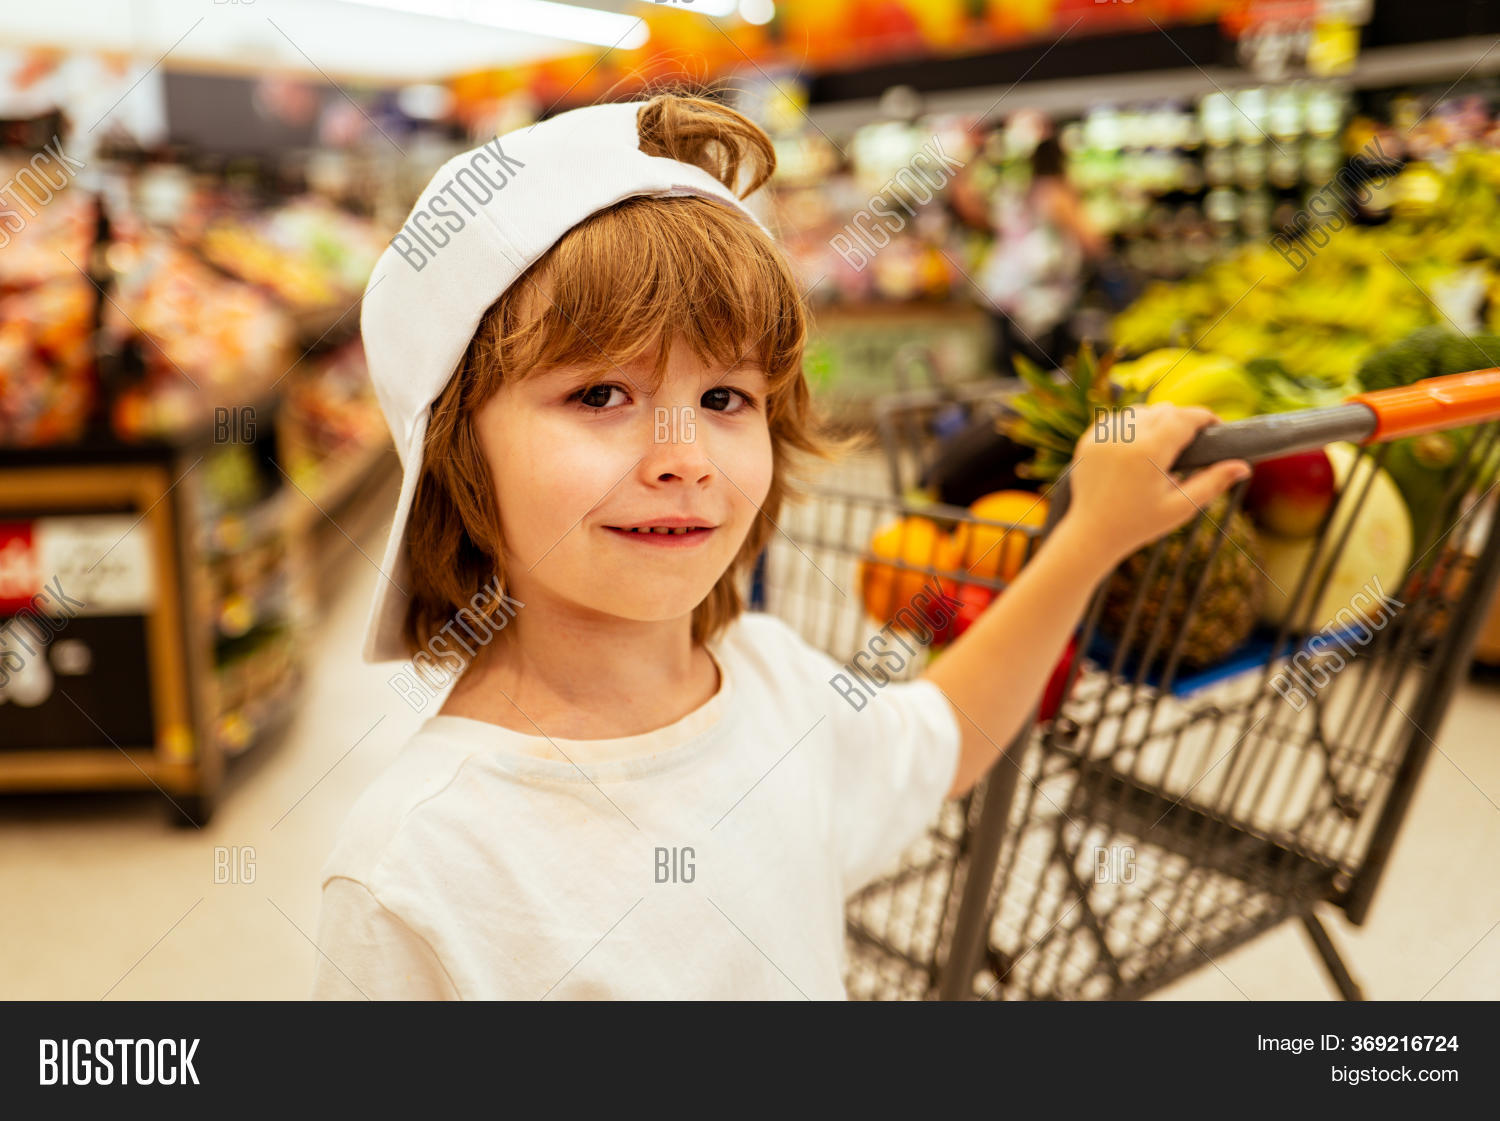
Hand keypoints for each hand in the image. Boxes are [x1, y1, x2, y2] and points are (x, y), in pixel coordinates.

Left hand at [1061, 403, 1250, 568]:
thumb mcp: (1180, 507)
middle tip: (1192, 441)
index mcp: (1148, 453)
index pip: (1184, 418)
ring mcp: (1102, 437)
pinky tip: (1139, 445)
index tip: (1216, 425)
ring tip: (1166, 443)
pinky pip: (1117, 420)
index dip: (1204, 418)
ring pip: (1140, 411)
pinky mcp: (1088, 439)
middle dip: (1182, 421)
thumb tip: (1244, 466)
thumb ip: (1213, 483)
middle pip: (1165, 410)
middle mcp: (1123, 438)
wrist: (1091, 534)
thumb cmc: (1139, 525)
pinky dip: (1131, 427)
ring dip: (1156, 420)